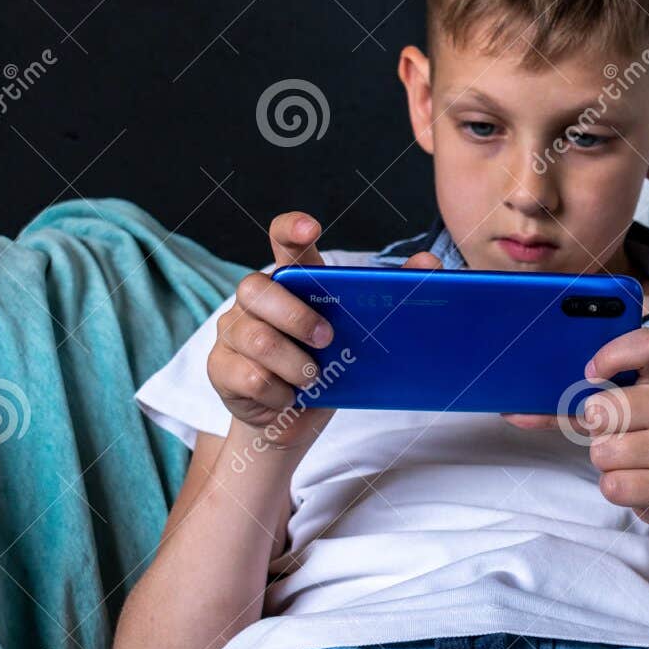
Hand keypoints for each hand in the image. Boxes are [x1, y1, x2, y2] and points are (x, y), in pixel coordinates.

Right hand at [209, 212, 439, 448]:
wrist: (293, 421)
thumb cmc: (329, 369)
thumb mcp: (361, 337)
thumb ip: (391, 297)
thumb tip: (428, 262)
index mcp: (291, 283)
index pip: (284, 242)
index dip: (292, 229)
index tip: (312, 228)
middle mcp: (255, 300)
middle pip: (257, 288)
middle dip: (296, 317)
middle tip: (327, 341)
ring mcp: (232, 332)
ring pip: (256, 339)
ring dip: (294, 365)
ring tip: (313, 379)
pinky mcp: (220, 367)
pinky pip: (249, 378)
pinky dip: (279, 393)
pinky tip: (289, 397)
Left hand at [502, 327, 648, 530]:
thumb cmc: (646, 437)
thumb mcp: (620, 409)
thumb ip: (572, 402)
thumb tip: (511, 410)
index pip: (647, 344)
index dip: (612, 355)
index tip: (591, 372)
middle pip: (603, 407)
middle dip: (596, 425)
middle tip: (618, 430)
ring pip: (604, 451)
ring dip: (605, 459)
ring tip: (630, 458)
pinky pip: (614, 485)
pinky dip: (615, 486)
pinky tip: (637, 479)